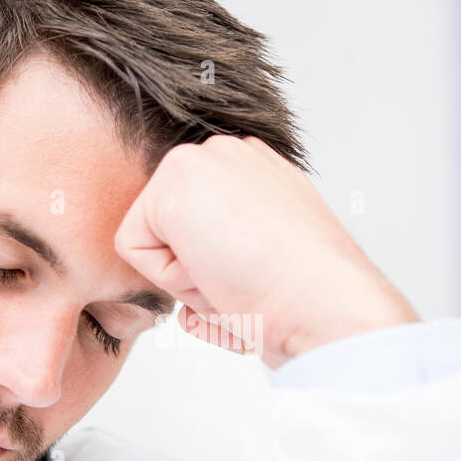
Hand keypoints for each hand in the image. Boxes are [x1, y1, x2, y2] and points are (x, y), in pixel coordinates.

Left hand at [114, 135, 419, 370]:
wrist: (328, 306)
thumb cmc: (308, 298)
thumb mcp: (270, 261)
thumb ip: (227, 253)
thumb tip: (192, 292)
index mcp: (253, 169)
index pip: (189, 226)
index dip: (211, 271)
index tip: (257, 278)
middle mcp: (227, 155)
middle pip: (164, 232)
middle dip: (195, 276)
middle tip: (248, 281)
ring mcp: (203, 161)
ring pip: (150, 240)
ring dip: (187, 281)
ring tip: (238, 280)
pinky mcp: (176, 182)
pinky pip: (132, 249)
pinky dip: (171, 280)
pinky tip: (221, 273)